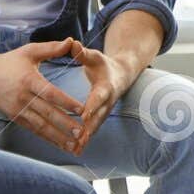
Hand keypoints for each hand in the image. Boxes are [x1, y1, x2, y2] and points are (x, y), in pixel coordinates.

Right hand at [0, 40, 86, 151]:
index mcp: (29, 80)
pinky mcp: (15, 118)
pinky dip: (48, 138)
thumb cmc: (9, 62)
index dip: (66, 103)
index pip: (50, 94)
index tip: (82, 110)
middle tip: (82, 133)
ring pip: (41, 126)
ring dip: (58, 137)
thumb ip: (52, 48)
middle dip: (65, 125)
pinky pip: (34, 130)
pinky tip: (60, 144)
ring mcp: (18, 110)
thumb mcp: (29, 51)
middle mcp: (23, 98)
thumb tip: (72, 41)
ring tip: (75, 145)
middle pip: (47, 114)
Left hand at [58, 39, 134, 154]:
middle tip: (79, 139)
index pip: (98, 97)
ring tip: (75, 150)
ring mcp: (105, 111)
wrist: (121, 75)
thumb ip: (82, 52)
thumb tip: (72, 43)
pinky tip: (75, 150)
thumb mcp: (94, 56)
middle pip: (98, 117)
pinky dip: (85, 140)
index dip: (92, 105)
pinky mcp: (100, 117)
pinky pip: (92, 130)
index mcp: (105, 86)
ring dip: (86, 138)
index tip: (85, 115)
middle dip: (89, 128)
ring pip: (95, 127)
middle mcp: (107, 102)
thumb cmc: (103, 64)